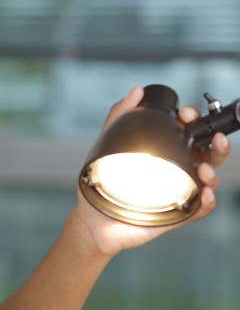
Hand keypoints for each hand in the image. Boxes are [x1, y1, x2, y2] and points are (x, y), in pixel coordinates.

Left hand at [70, 86, 230, 257]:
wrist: (91, 219)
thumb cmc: (100, 182)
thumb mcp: (107, 144)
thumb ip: (120, 116)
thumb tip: (136, 91)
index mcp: (165, 152)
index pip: (190, 133)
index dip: (193, 121)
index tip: (186, 114)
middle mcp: (176, 170)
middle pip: (209, 154)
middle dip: (218, 144)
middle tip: (214, 138)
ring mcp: (179, 192)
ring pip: (209, 180)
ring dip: (213, 171)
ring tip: (203, 168)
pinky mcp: (177, 214)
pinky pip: (200, 208)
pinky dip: (207, 201)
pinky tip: (204, 194)